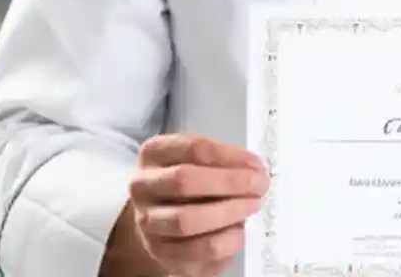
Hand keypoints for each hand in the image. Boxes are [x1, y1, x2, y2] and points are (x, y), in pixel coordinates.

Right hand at [122, 134, 269, 276]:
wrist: (162, 222)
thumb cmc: (188, 185)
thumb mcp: (200, 161)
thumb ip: (225, 161)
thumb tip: (255, 171)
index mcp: (154, 153)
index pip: (193, 149)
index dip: (230, 157)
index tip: (255, 165)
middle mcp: (143, 187)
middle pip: (184, 181)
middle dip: (229, 183)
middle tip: (258, 185)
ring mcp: (147, 222)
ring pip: (186, 220)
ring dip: (228, 212)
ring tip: (252, 206)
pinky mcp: (160, 252)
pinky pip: (196, 250)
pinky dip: (225, 240)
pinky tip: (239, 231)